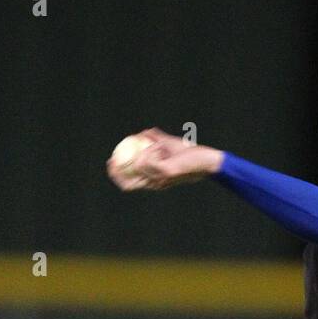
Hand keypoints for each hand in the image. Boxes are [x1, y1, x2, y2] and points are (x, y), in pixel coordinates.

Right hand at [106, 129, 223, 191]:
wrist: (207, 160)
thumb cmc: (189, 154)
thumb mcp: (167, 144)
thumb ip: (154, 138)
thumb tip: (140, 134)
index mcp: (154, 179)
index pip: (129, 184)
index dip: (116, 175)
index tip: (110, 162)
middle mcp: (156, 183)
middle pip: (128, 185)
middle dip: (115, 173)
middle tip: (112, 160)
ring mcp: (160, 179)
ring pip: (138, 164)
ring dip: (143, 150)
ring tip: (158, 145)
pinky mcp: (166, 172)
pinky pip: (148, 158)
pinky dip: (150, 148)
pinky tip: (160, 146)